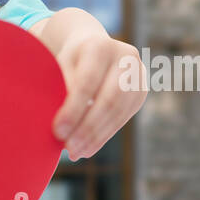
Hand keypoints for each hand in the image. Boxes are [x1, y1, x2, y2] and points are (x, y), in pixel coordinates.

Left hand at [51, 32, 147, 159]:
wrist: (93, 48)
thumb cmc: (69, 61)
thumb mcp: (59, 67)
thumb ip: (61, 90)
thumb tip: (62, 127)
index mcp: (100, 46)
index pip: (87, 82)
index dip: (73, 110)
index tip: (58, 132)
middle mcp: (125, 57)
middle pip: (109, 99)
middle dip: (88, 128)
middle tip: (69, 149)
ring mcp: (138, 74)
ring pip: (119, 112)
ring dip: (97, 137)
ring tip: (76, 153)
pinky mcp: (142, 91)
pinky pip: (124, 118)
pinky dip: (105, 135)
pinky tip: (88, 148)